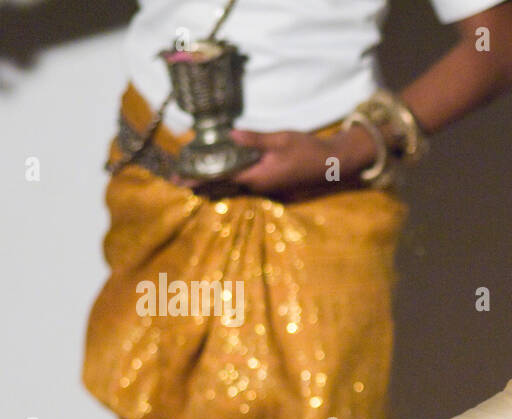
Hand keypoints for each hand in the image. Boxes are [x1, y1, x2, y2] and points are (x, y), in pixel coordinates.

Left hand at [170, 126, 377, 197]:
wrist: (332, 163)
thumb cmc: (307, 149)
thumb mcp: (280, 139)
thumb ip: (254, 139)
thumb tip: (229, 136)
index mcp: (257, 176)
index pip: (221, 177)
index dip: (199, 177)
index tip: (180, 180)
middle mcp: (259, 187)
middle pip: (224, 187)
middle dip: (202, 184)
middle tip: (180, 182)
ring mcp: (267, 189)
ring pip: (234, 189)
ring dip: (215, 185)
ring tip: (196, 183)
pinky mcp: (273, 187)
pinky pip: (246, 187)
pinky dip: (231, 183)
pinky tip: (224, 180)